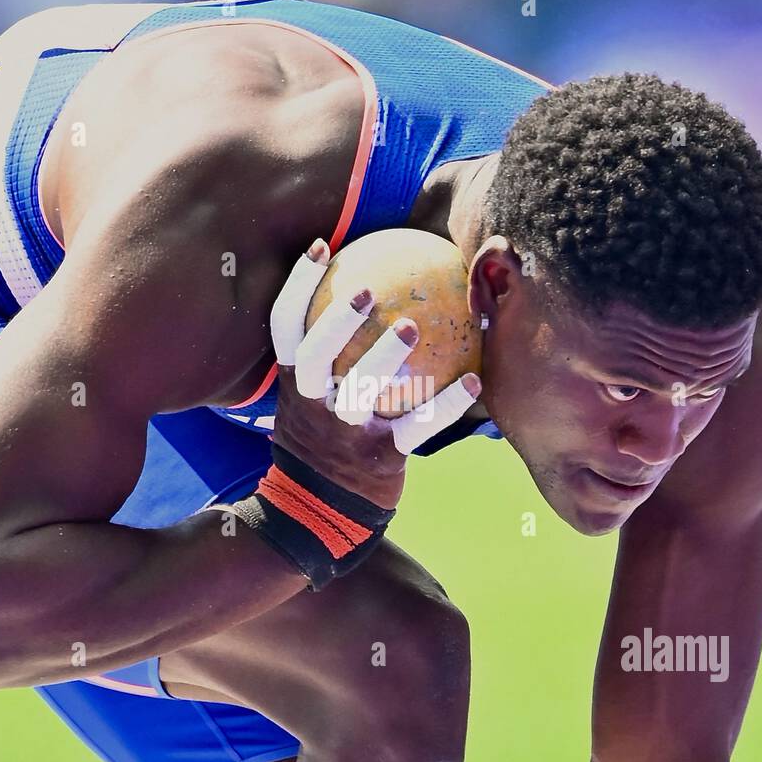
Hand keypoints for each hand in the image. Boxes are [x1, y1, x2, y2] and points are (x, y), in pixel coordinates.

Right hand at [269, 239, 480, 509]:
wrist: (319, 514)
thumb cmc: (325, 443)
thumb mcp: (310, 402)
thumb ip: (330, 360)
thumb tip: (370, 294)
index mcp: (296, 384)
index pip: (287, 328)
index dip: (298, 286)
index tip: (322, 247)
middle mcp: (313, 405)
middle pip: (317, 356)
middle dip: (336, 321)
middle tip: (365, 289)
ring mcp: (344, 433)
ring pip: (360, 391)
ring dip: (383, 358)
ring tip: (410, 326)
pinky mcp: (379, 460)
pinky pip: (415, 429)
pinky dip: (445, 406)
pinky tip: (474, 382)